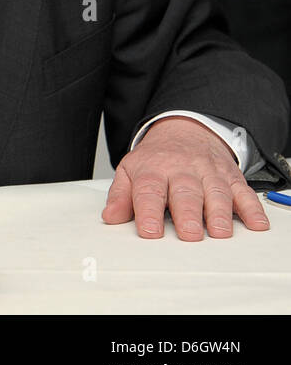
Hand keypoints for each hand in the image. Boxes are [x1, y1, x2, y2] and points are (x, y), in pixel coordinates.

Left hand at [101, 115, 268, 239]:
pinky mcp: (230, 177)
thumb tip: (110, 217)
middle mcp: (182, 171)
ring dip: (219, 213)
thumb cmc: (156, 158)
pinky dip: (252, 208)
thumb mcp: (130, 171)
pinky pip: (243, 193)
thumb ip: (120, 196)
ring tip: (219, 232)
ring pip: (216, 192)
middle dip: (188, 214)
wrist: (183, 130)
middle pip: (185, 192)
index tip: (149, 232)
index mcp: (153, 170)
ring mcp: (208, 173)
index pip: (149, 191)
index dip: (147, 212)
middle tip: (189, 234)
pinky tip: (255, 223)